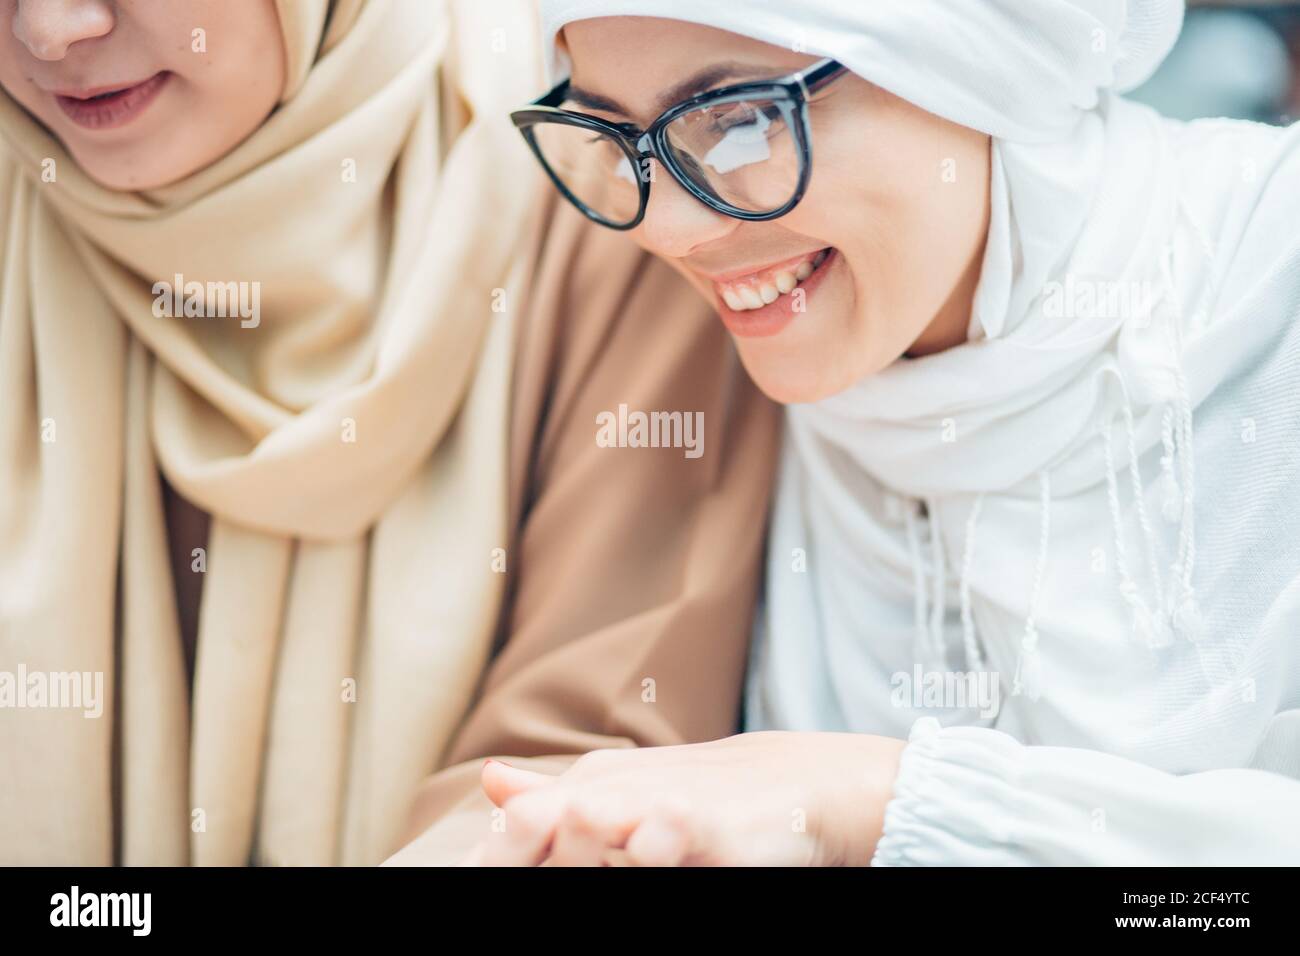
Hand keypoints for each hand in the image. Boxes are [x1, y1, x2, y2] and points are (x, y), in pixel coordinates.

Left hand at [462, 731, 905, 866]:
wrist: (789, 784)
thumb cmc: (695, 797)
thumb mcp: (617, 793)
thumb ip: (552, 796)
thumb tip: (493, 782)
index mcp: (583, 790)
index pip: (516, 828)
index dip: (495, 858)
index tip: (476, 878)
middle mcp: (611, 792)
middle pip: (540, 821)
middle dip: (517, 847)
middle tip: (503, 862)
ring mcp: (656, 803)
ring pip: (592, 814)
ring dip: (574, 836)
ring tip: (580, 839)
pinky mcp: (706, 820)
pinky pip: (670, 827)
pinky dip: (654, 835)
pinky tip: (646, 847)